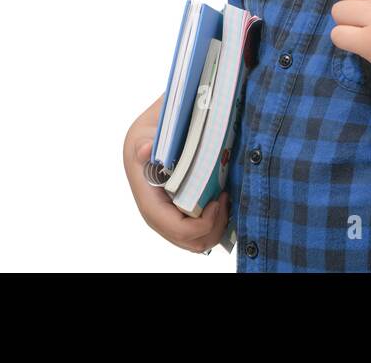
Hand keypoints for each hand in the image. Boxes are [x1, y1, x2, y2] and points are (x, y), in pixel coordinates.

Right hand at [123, 94, 229, 253]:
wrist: (156, 128)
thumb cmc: (153, 130)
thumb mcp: (146, 131)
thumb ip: (145, 141)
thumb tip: (145, 150)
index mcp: (148, 197)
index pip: (174, 227)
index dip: (199, 224)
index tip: (217, 201)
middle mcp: (157, 213)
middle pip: (189, 240)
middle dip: (212, 227)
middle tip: (225, 199)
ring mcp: (170, 216)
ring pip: (197, 241)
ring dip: (216, 227)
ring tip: (224, 200)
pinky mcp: (182, 214)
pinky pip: (200, 232)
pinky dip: (215, 224)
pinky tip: (222, 201)